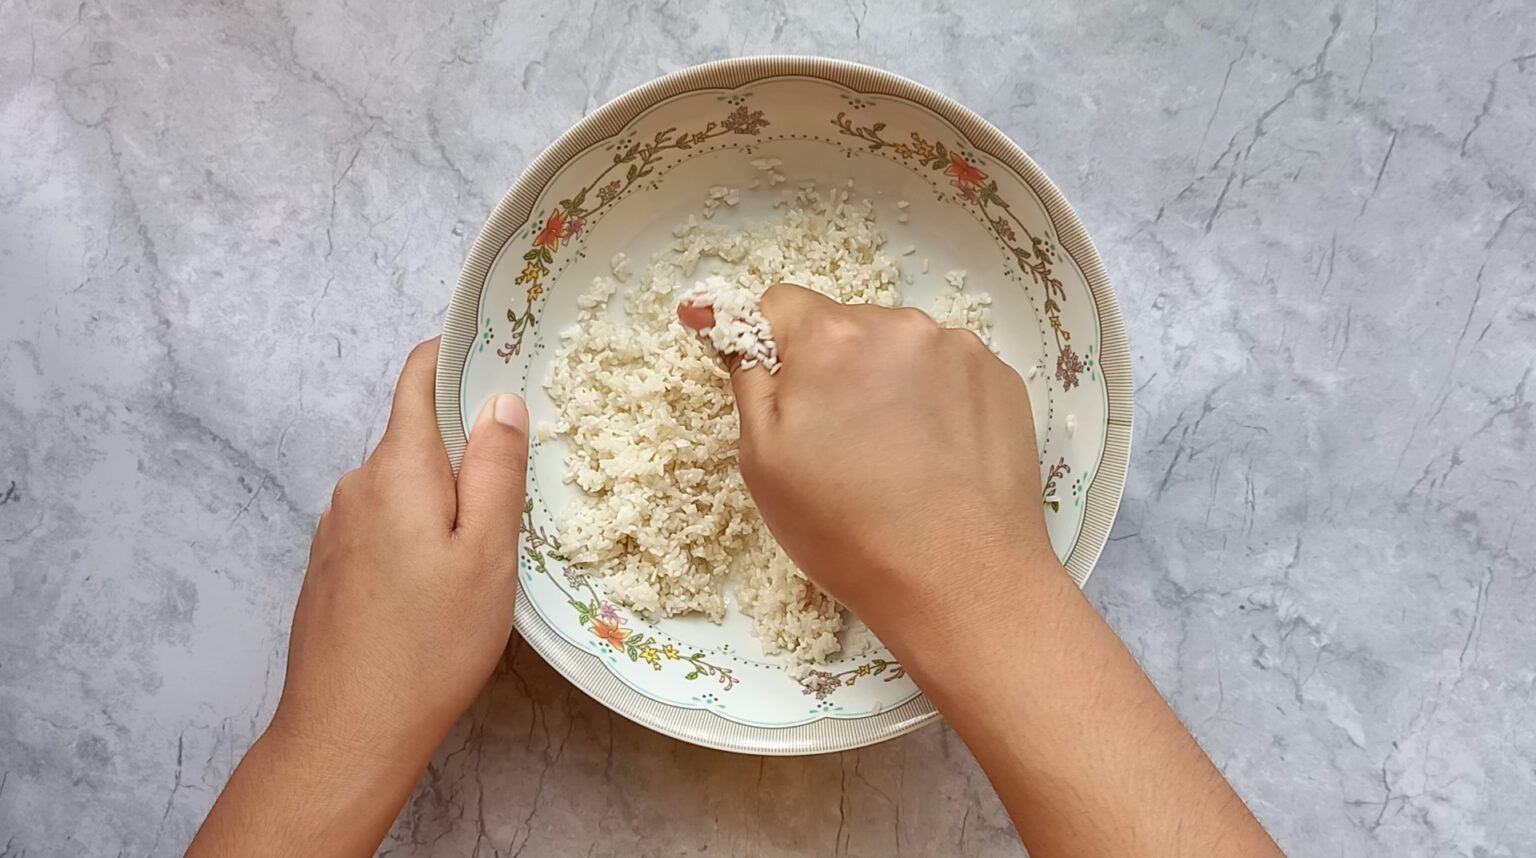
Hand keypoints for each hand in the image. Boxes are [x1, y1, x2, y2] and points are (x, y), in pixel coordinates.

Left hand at [271, 338, 528, 761]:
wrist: (346, 731)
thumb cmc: (429, 645)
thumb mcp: (487, 554)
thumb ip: (495, 470)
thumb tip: (501, 400)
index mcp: (397, 469)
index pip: (419, 377)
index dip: (459, 356)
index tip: (505, 356)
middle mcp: (356, 485)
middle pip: (416, 435)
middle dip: (467, 442)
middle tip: (525, 474)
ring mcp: (337, 528)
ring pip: (403, 484)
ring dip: (445, 494)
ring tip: (492, 538)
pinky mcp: (331, 567)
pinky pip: (384, 522)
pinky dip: (419, 529)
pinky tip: (444, 579)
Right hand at [685, 283, 1056, 633]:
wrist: (963, 582)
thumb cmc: (847, 530)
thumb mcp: (763, 460)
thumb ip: (749, 378)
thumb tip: (729, 323)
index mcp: (830, 338)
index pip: (780, 305)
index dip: (764, 339)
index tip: (759, 372)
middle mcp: (899, 325)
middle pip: (844, 329)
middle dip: (831, 371)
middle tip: (836, 445)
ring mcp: (960, 351)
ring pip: (899, 352)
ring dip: (886, 385)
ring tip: (893, 458)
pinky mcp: (1003, 380)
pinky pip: (949, 374)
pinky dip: (936, 403)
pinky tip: (937, 459)